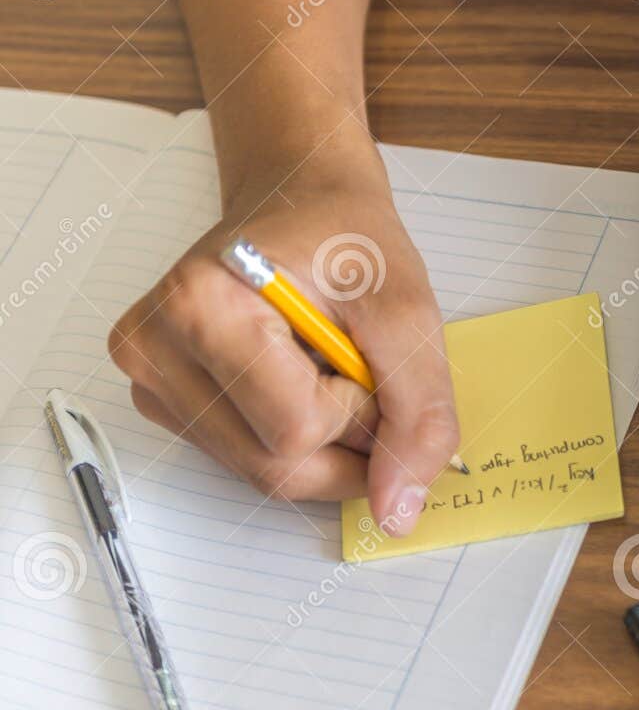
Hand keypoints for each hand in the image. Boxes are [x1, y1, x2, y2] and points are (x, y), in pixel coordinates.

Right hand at [109, 159, 458, 535]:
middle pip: (273, 467)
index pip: (296, 429)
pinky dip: (293, 438)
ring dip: (323, 440)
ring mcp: (150, 378)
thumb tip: (399, 510)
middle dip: (345, 439)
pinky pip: (245, 459)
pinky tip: (297, 381)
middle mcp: (154, 346)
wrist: (302, 200)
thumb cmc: (347, 240)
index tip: (368, 357)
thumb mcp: (409, 314)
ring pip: (261, 474)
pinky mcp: (161, 398)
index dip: (359, 412)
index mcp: (201, 306)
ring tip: (326, 369)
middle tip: (359, 372)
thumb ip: (418, 414)